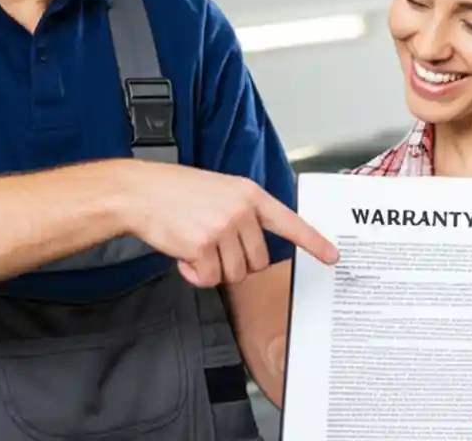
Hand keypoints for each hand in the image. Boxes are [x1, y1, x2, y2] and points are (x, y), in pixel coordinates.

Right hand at [115, 160, 338, 286]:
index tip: (332, 256)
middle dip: (236, 263)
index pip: (289, 221)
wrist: (139, 192)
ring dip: (214, 269)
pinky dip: (196, 275)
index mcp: (248, 194)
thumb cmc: (175, 192)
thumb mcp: (218, 190)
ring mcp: (223, 227)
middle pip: (258, 260)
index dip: (313, 242)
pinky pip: (210, 279)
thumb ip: (241, 213)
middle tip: (213, 248)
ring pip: (235, 273)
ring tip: (195, 246)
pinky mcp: (203, 246)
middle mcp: (241, 210)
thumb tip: (254, 247)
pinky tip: (184, 257)